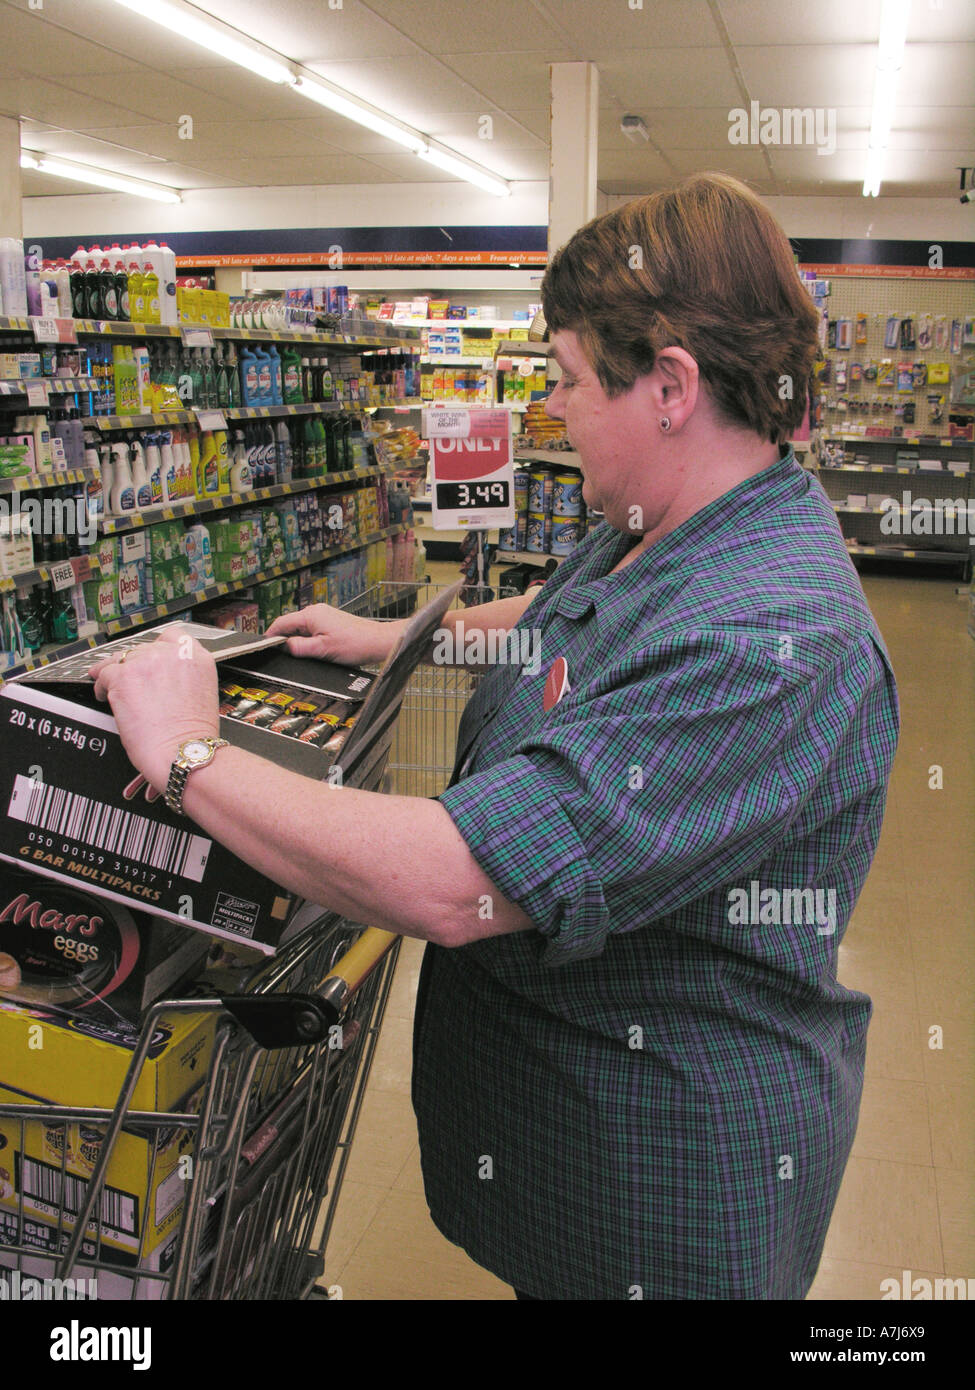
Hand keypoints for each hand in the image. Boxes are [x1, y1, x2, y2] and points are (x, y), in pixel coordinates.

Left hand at [89, 628, 219, 792]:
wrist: (183, 752)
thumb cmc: (193, 735)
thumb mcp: (201, 693)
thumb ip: (182, 676)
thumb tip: (161, 677)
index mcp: (195, 657)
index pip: (172, 636)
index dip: (158, 649)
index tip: (150, 660)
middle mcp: (171, 654)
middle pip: (143, 648)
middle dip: (135, 664)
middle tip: (130, 680)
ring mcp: (146, 663)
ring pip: (120, 659)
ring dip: (115, 672)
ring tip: (111, 686)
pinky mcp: (123, 677)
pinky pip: (103, 674)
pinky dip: (101, 686)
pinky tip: (104, 695)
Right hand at [267, 604, 404, 665]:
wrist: (377, 642)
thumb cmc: (355, 645)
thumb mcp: (322, 650)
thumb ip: (298, 648)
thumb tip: (283, 647)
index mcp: (310, 615)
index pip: (281, 623)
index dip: (271, 636)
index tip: (264, 647)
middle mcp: (316, 611)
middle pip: (290, 626)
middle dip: (286, 641)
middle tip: (285, 657)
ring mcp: (324, 615)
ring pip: (301, 629)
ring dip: (299, 641)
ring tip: (303, 656)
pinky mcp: (331, 621)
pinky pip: (312, 630)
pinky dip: (309, 640)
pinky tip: (315, 651)